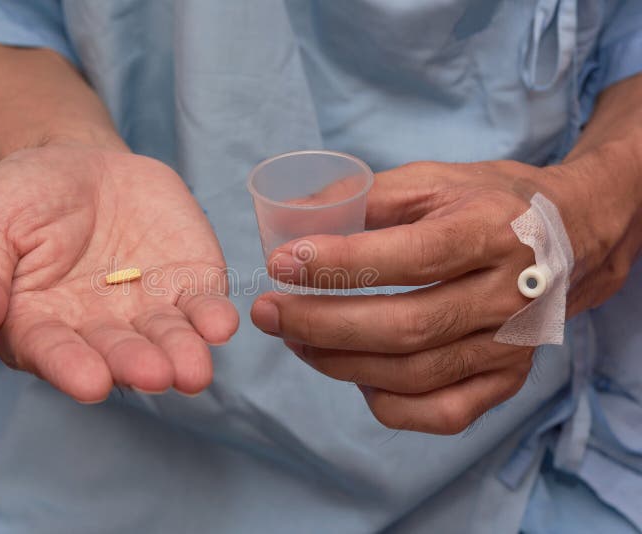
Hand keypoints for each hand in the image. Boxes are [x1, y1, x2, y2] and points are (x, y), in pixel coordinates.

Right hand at [0, 144, 238, 401]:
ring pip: (166, 339)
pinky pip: (202, 304)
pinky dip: (212, 315)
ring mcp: (148, 310)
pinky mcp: (187, 283)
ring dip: (181, 354)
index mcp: (41, 326)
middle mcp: (98, 330)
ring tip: (194, 370)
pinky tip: (222, 324)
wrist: (78, 165)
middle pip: (117, 353)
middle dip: (136, 364)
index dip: (71, 367)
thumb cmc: (23, 200)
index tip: (90, 383)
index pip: (54, 352)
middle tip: (155, 376)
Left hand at [251, 156, 640, 433]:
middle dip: (321, 323)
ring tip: (292, 337)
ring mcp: (511, 346)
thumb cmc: (488, 202)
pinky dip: (384, 400)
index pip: (411, 258)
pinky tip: (351, 370)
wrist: (570, 236)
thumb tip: (291, 220)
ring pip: (412, 374)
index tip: (280, 262)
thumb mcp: (433, 180)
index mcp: (493, 232)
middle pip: (405, 327)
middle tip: (267, 311)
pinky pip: (439, 413)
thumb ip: (364, 196)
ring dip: (337, 362)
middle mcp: (511, 295)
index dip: (338, 265)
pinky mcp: (507, 380)